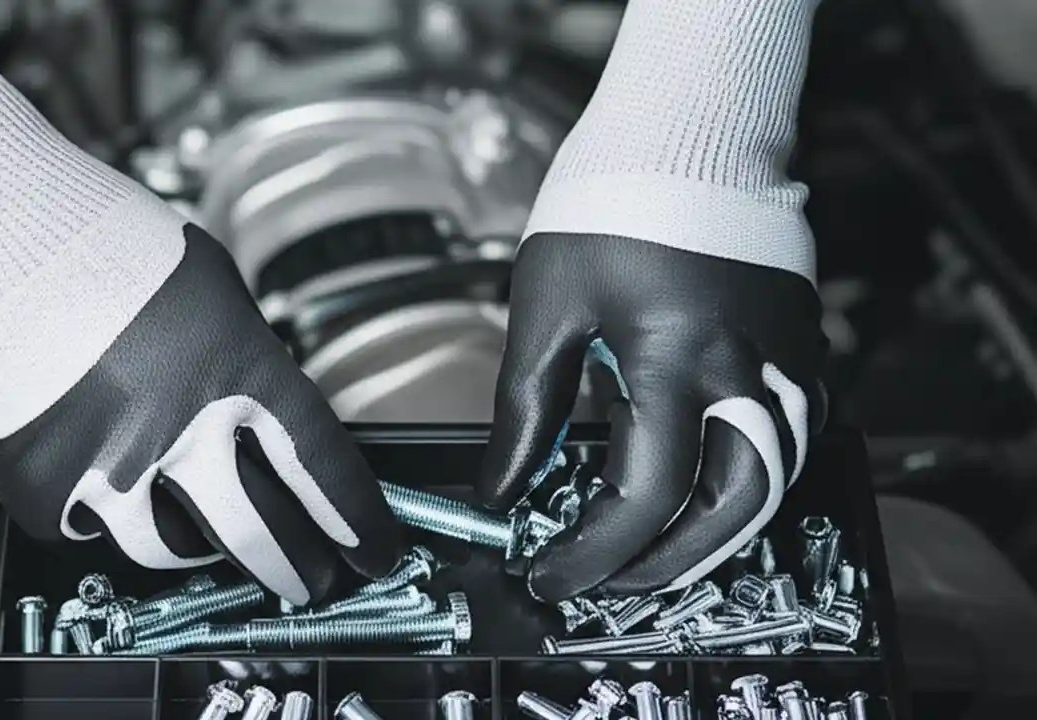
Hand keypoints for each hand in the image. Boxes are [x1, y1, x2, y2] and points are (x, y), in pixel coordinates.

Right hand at [0, 20, 401, 605]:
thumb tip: (260, 419)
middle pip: (259, 531)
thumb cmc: (108, 238)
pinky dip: (95, 514)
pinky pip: (82, 528)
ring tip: (200, 539)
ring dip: (194, 548)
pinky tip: (99, 486)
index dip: (354, 518)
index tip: (372, 549)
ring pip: (168, 548)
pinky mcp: (42, 477)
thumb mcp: (213, 287)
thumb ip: (242, 361)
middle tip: (307, 583)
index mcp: (239, 366)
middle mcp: (182, 422)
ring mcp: (109, 459)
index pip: (320, 464)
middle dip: (295, 568)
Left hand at [481, 235, 825, 600]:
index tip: (553, 574)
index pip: (643, 494)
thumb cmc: (608, 206)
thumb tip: (502, 486)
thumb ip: (527, 409)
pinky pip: (797, 429)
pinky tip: (714, 480)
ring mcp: (787, 356)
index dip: (594, 552)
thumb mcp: (548, 309)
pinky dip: (757, 472)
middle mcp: (743, 369)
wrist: (685, 131)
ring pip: (776, 480)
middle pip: (730, 508)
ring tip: (657, 550)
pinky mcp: (804, 339)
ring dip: (718, 531)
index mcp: (671, 360)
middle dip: (669, 563)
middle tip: (614, 581)